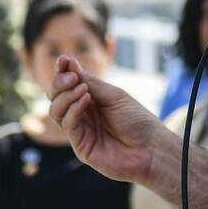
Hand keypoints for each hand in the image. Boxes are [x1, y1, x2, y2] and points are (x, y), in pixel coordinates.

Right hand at [48, 55, 161, 184]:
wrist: (151, 147)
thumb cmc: (136, 120)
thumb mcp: (114, 95)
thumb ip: (90, 83)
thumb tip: (68, 67)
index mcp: (90, 100)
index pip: (67, 85)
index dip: (62, 72)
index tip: (63, 60)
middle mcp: (82, 114)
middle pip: (56, 97)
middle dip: (60, 83)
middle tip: (72, 77)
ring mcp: (80, 131)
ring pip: (56, 111)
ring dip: (66, 96)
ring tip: (82, 89)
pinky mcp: (80, 146)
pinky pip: (68, 124)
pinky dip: (73, 109)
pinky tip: (86, 100)